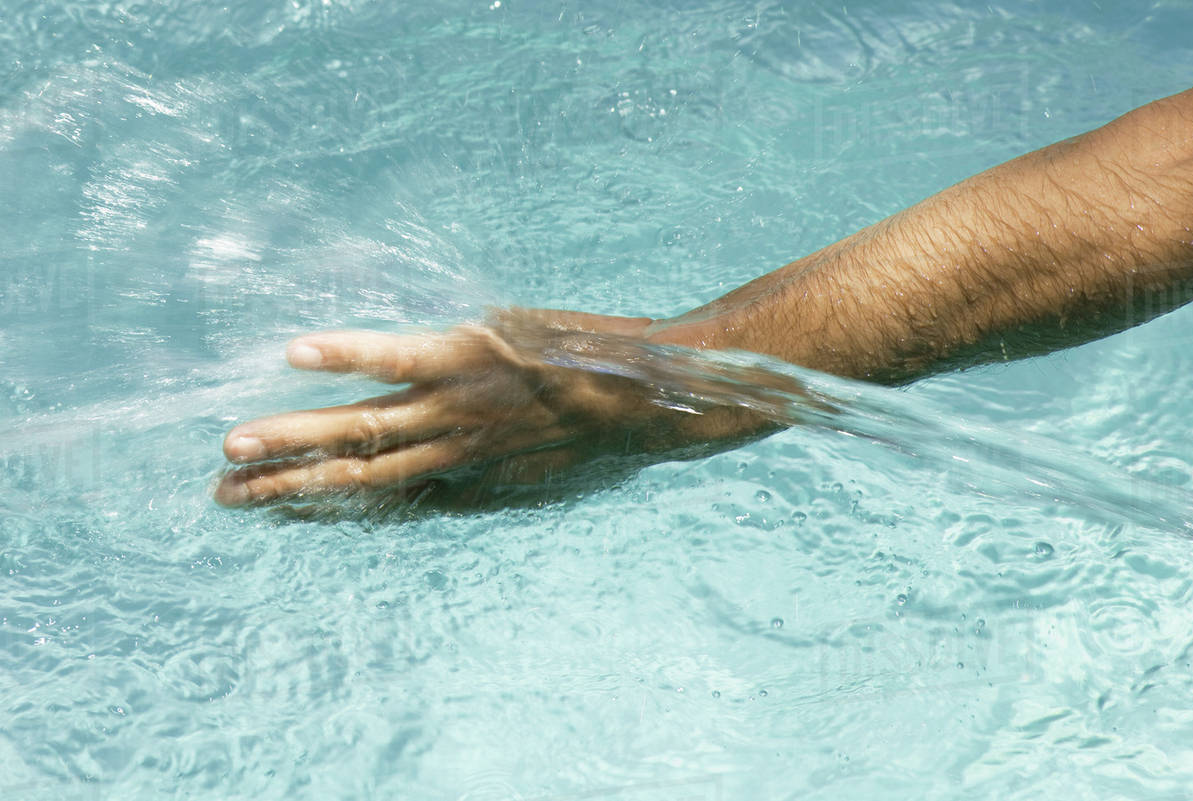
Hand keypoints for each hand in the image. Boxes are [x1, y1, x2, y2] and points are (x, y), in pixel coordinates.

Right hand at [213, 309, 773, 509]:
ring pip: (361, 427)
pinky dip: (347, 355)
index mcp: (467, 466)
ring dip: (295, 437)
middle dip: (287, 484)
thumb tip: (460, 451)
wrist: (662, 396)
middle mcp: (452, 446)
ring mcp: (457, 404)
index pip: (381, 488)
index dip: (323, 498)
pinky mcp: (470, 357)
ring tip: (233, 447)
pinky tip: (296, 353)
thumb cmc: (609, 415)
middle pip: (355, 471)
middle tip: (223, 493)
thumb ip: (497, 452)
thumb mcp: (549, 452)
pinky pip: (397, 359)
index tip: (274, 505)